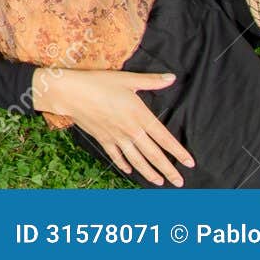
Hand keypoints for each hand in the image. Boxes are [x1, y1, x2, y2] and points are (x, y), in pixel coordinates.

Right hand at [33, 67, 193, 186]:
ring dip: (150, 172)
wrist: (70, 93)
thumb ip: (151, 81)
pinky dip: (123, 164)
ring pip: (137, 159)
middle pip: (154, 154)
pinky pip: (116, 155)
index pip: (164, 138)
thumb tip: (172, 77)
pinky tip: (129, 170)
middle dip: (168, 170)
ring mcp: (116, 137)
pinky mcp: (103, 139)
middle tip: (179, 182)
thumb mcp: (127, 79)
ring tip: (160, 182)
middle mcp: (130, 130)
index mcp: (140, 115)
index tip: (189, 163)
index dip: (178, 152)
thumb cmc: (98, 83)